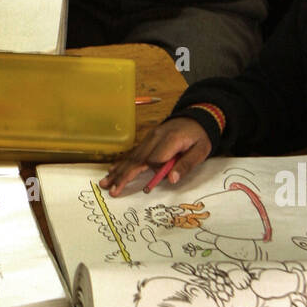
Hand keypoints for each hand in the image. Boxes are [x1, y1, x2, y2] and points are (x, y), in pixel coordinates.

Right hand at [99, 117, 213, 196]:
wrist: (198, 117)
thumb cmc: (200, 136)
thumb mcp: (200, 151)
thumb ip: (186, 165)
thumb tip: (171, 179)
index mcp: (170, 140)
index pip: (155, 158)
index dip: (155, 170)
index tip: (160, 177)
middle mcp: (155, 138)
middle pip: (137, 159)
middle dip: (123, 175)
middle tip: (111, 190)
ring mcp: (149, 138)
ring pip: (132, 156)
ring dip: (118, 171)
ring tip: (105, 182)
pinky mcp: (148, 139)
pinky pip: (134, 152)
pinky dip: (122, 162)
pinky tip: (112, 170)